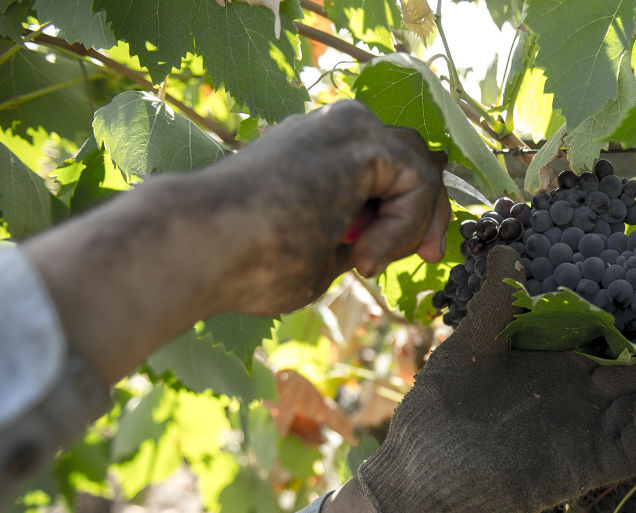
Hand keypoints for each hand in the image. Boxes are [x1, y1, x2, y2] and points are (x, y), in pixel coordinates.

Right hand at [198, 100, 449, 315]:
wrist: (205, 246)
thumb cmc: (245, 262)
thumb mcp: (319, 255)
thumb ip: (353, 241)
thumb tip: (376, 246)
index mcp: (317, 153)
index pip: (390, 169)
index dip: (414, 213)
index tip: (420, 256)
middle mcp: (333, 130)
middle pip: (414, 157)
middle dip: (430, 211)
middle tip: (430, 257)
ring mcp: (347, 127)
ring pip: (419, 170)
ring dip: (410, 225)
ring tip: (367, 262)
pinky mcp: (361, 138)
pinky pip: (417, 181)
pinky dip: (403, 226)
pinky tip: (365, 255)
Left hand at [357, 246, 635, 512]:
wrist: (418, 476)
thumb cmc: (438, 413)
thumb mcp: (470, 347)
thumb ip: (497, 303)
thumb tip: (507, 248)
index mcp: (563, 365)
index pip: (619, 337)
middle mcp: (586, 397)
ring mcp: (590, 432)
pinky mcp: (587, 466)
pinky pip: (635, 448)